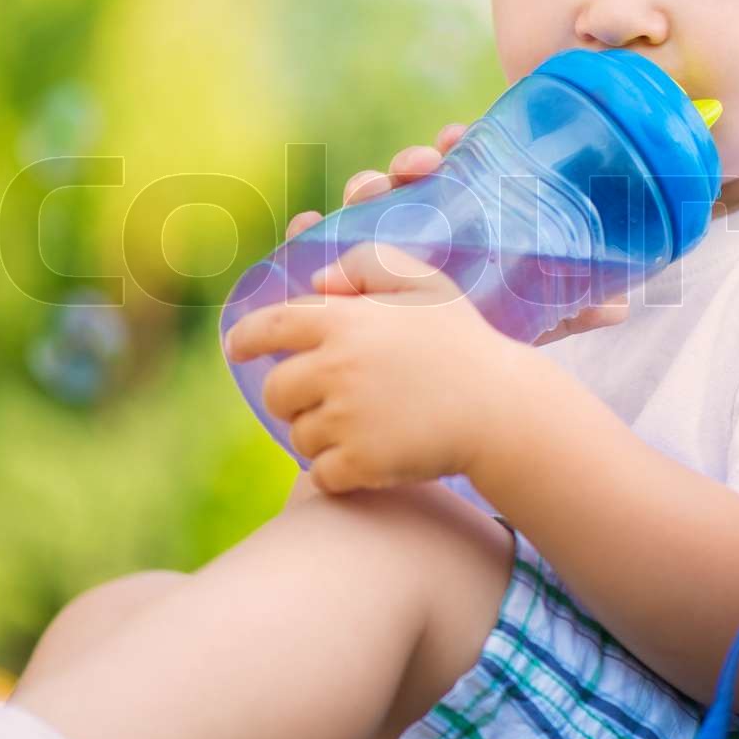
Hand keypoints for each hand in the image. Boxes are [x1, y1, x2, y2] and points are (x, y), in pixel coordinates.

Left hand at [225, 241, 540, 493]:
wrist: (501, 410)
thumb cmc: (464, 345)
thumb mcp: (425, 285)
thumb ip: (369, 264)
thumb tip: (317, 281)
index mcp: (346, 321)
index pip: (270, 327)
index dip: (246, 339)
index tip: (237, 349)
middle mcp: (337, 366)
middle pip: (277, 391)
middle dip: (294, 398)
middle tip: (328, 401)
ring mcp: (346, 417)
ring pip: (300, 435)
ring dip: (322, 436)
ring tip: (366, 428)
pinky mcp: (359, 462)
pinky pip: (321, 474)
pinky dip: (340, 472)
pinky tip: (372, 460)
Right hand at [283, 122, 628, 344]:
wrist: (443, 388)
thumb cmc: (491, 338)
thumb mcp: (532, 321)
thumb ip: (571, 308)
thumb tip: (624, 303)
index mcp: (464, 216)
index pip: (458, 166)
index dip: (453, 145)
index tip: (457, 139)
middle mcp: (419, 221)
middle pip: (408, 176)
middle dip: (407, 163)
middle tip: (414, 169)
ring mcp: (378, 245)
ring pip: (366, 202)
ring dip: (364, 188)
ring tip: (366, 194)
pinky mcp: (345, 274)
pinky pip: (320, 244)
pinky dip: (308, 231)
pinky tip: (304, 225)